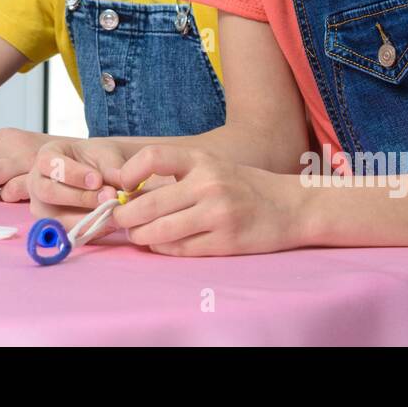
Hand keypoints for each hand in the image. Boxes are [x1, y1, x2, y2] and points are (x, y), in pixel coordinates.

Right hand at [26, 137, 134, 233]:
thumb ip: (112, 167)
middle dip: (80, 197)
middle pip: (48, 192)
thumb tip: (124, 181)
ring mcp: (42, 207)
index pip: (51, 164)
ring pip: (55, 218)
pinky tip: (110, 224)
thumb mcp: (106, 156)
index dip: (74, 174)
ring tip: (112, 213)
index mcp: (46, 157)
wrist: (97, 173)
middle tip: (109, 197)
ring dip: (86, 219)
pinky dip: (91, 230)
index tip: (98, 179)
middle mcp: (37, 182)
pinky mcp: (54, 227)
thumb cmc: (97, 160)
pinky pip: (68, 233)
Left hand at [110, 144, 305, 255]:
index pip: (153, 157)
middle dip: (124, 216)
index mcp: (202, 160)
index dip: (129, 172)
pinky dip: (163, 248)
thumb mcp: (211, 167)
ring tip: (137, 234)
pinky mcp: (225, 241)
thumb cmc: (242, 186)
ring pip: (160, 231)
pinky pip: (180, 249)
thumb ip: (176, 177)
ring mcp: (218, 214)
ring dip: (140, 236)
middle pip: (148, 204)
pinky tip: (160, 243)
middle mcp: (209, 184)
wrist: (290, 206)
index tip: (122, 186)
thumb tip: (129, 194)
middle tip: (117, 220)